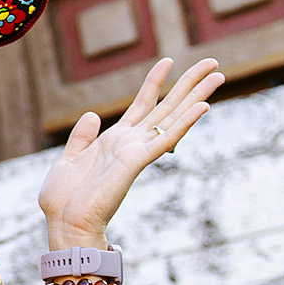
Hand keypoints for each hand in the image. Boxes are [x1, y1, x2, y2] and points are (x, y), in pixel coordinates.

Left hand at [38, 57, 223, 246]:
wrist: (65, 223)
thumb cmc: (65, 199)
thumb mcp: (69, 159)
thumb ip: (81, 137)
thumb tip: (93, 114)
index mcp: (115, 140)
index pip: (141, 104)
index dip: (154, 82)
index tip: (166, 60)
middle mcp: (131, 143)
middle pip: (166, 106)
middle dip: (188, 84)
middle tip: (212, 63)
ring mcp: (136, 152)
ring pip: (172, 117)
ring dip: (196, 96)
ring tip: (218, 75)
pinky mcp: (136, 162)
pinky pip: (165, 139)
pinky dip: (184, 123)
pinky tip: (203, 107)